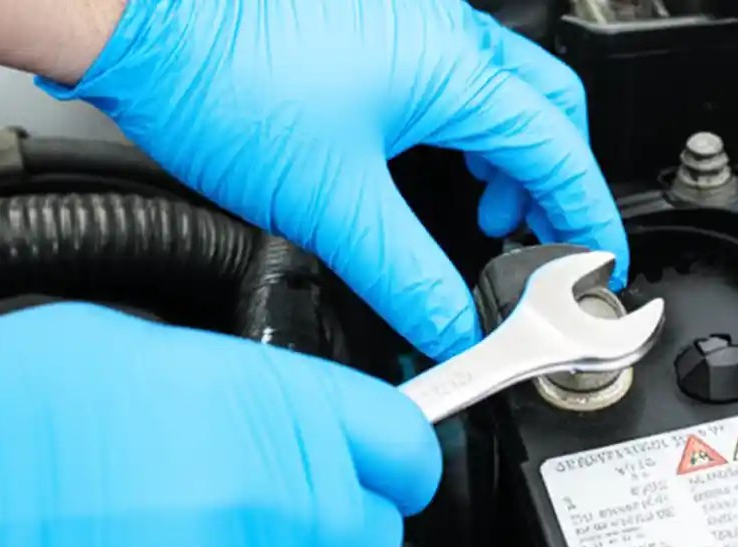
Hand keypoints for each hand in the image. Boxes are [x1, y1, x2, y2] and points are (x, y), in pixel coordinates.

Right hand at [0, 303, 440, 546]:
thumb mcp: (117, 351)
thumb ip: (230, 388)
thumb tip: (276, 415)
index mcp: (259, 406)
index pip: (404, 445)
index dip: (394, 461)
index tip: (383, 474)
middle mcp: (268, 507)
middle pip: (367, 542)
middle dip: (319, 536)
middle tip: (247, 523)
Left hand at [37, 0, 628, 360]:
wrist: (139, 26)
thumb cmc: (220, 81)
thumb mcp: (330, 205)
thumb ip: (405, 275)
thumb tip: (448, 325)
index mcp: (454, 69)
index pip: (557, 151)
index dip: (586, 217)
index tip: (598, 262)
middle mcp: (442, 32)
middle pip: (546, 108)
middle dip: (556, 180)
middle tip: (547, 239)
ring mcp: (406, 22)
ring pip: (498, 90)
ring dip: (508, 154)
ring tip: (489, 212)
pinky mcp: (368, 29)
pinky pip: (451, 78)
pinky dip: (464, 130)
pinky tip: (432, 167)